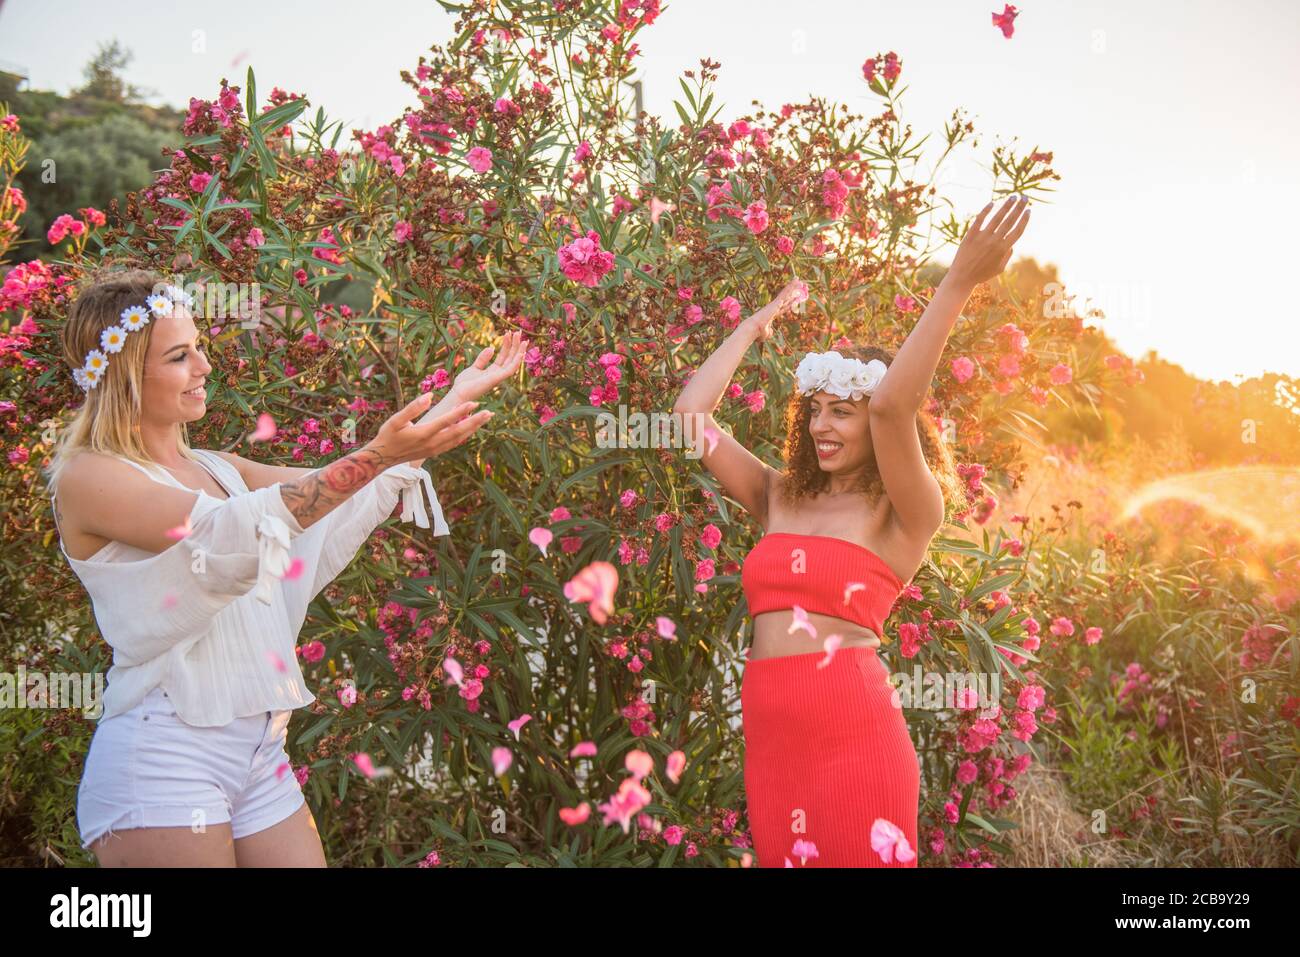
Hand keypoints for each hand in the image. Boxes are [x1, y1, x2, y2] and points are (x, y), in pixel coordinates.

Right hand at [371, 393, 492, 465]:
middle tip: (490, 412)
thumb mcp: (396, 420)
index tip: (475, 402)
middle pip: (459, 431)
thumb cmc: (388, 435)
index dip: (461, 411)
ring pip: (459, 438)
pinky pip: (454, 443)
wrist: (383, 457)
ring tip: (486, 418)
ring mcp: (435, 449)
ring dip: (473, 428)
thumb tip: (430, 396)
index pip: (447, 420)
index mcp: (424, 432)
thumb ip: (413, 408)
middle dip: (475, 421)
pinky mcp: (435, 452)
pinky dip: (465, 435)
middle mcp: (433, 443)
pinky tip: (472, 429)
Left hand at [450, 330, 525, 402]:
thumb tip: (492, 348)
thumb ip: (483, 359)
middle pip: (510, 357)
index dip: (507, 344)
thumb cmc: (465, 383)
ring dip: (518, 351)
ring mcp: (498, 377)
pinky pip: (510, 370)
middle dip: (515, 345)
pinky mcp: (496, 379)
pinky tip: (520, 353)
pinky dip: (516, 362)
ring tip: (521, 338)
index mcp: (494, 371)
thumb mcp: (474, 367)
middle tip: (518, 332)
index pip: (504, 356)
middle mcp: (498, 374)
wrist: (459, 393)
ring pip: (513, 362)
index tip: (508, 333)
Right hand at [743, 279, 807, 341]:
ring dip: (792, 286)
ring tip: (798, 279)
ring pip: (785, 293)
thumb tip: (770, 333)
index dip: (789, 303)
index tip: (795, 299)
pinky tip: (796, 282)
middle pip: (785, 298)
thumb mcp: (766, 334)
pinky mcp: (776, 303)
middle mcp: (774, 307)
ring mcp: (775, 304)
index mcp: (772, 314)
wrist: (753, 329)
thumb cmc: (757, 333)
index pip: (783, 308)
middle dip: (792, 292)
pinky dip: (791, 287)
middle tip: (798, 284)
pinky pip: (785, 293)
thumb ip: (769, 332)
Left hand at [949, 194, 1030, 285]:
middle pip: (1010, 221)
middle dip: (1019, 208)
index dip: (1024, 219)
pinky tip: (992, 202)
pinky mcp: (970, 235)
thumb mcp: (999, 268)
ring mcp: (982, 237)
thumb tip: (1012, 243)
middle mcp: (994, 241)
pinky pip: (979, 219)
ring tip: (1013, 196)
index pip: (1017, 231)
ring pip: (997, 217)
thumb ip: (1007, 255)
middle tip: (1024, 197)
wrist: (962, 277)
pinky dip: (986, 210)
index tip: (1029, 210)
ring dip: (1006, 206)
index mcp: (1003, 249)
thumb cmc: (982, 274)